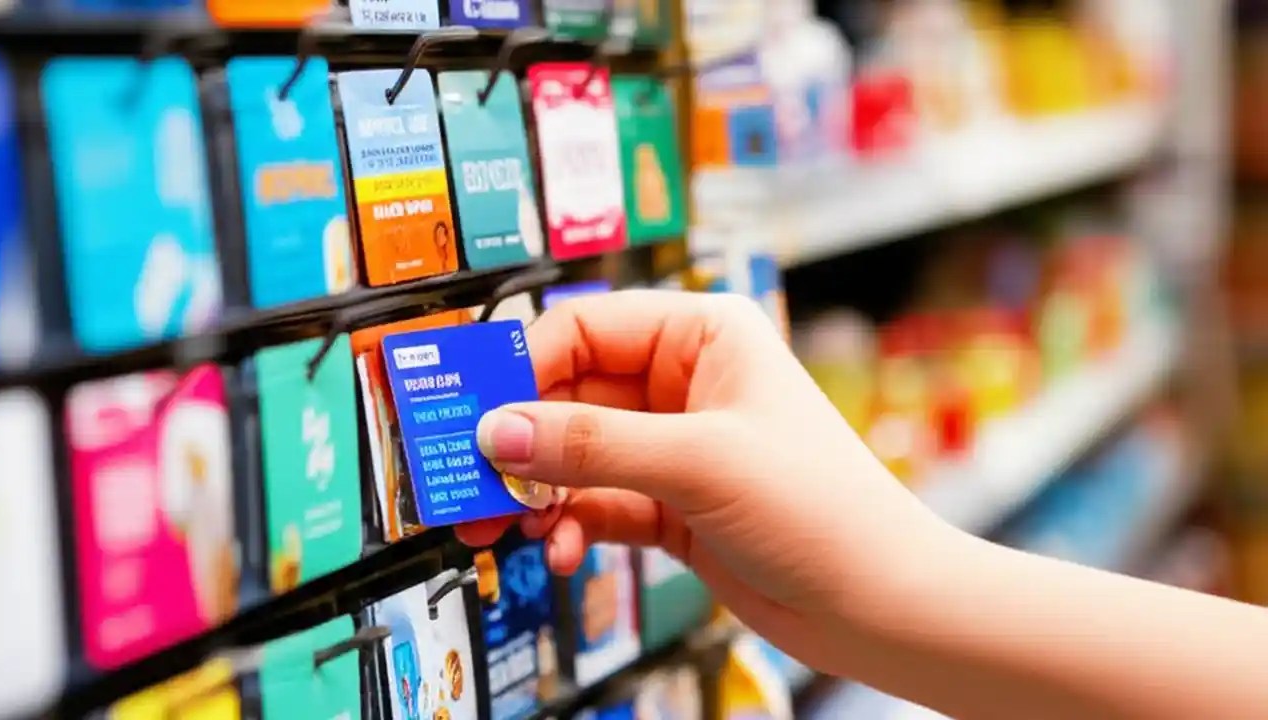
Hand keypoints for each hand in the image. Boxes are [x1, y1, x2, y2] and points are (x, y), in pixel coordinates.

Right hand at [457, 290, 959, 673]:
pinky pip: (595, 502)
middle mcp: (683, 384)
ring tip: (502, 523)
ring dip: (536, 488)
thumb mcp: (697, 462)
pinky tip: (562, 548)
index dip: (521, 369)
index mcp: (701, 335)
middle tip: (466, 476)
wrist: (878, 603)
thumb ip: (590, 445)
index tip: (471, 412)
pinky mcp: (669, 504)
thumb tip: (498, 429)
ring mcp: (673, 447)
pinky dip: (570, 524)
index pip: (582, 330)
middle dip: (518, 439)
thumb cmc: (824, 508)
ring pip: (575, 454)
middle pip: (567, 395)